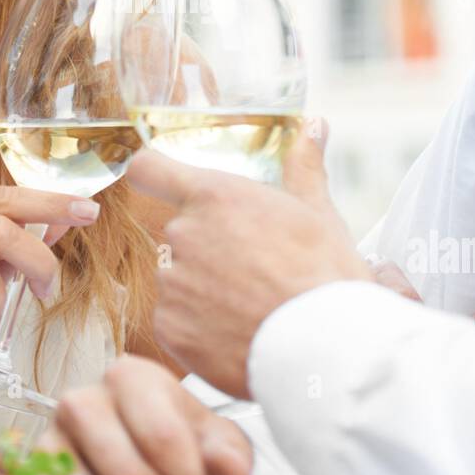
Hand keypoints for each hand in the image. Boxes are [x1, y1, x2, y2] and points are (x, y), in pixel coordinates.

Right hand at [46, 355, 253, 474]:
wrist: (143, 447)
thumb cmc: (182, 440)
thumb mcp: (217, 441)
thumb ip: (229, 454)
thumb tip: (228, 471)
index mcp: (132, 376)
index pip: (163, 437)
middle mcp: (85, 397)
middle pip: (127, 468)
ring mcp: (52, 434)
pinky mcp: (36, 472)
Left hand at [125, 119, 372, 396]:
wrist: (325, 350)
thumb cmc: (324, 279)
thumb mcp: (319, 214)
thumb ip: (304, 166)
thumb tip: (315, 124)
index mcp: (215, 197)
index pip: (149, 169)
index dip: (153, 175)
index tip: (161, 182)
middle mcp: (183, 234)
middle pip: (179, 233)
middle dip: (207, 247)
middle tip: (251, 269)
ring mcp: (172, 283)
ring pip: (178, 279)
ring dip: (203, 290)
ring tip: (249, 308)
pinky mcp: (168, 328)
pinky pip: (175, 321)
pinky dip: (198, 329)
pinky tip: (235, 334)